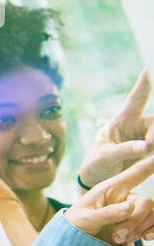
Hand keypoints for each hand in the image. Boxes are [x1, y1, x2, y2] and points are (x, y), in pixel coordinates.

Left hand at [65, 152, 153, 245]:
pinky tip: (144, 238)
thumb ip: (107, 213)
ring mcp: (134, 210)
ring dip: (139, 230)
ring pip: (153, 215)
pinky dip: (152, 232)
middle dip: (134, 221)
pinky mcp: (138, 224)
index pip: (136, 172)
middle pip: (146, 202)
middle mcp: (126, 197)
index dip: (151, 163)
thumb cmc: (77, 224)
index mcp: (112, 188)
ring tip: (118, 240)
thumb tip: (131, 206)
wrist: (76, 242)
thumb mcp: (85, 218)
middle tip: (116, 236)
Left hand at [79, 70, 153, 187]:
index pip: (137, 98)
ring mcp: (148, 138)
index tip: (150, 66)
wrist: (99, 180)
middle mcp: (139, 126)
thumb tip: (146, 146)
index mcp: (123, 120)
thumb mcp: (105, 157)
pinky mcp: (153, 152)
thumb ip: (124, 150)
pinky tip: (151, 159)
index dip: (145, 81)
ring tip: (147, 154)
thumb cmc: (97, 163)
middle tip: (150, 145)